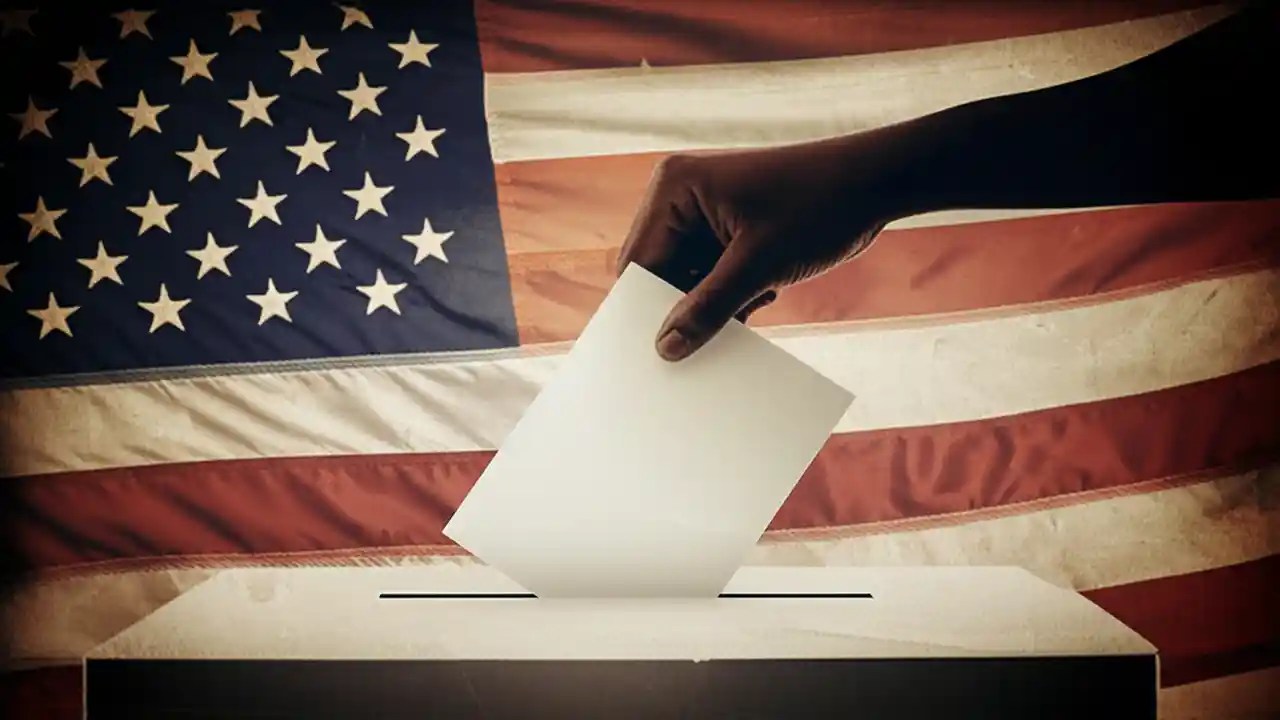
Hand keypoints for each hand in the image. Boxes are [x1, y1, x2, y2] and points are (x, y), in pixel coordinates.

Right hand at [616, 126, 921, 360]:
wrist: (877, 183)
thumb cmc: (820, 205)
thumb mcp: (759, 264)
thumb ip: (709, 308)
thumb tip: (666, 349)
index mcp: (674, 188)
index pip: (640, 262)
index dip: (643, 310)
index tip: (651, 357)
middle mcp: (681, 197)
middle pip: (660, 273)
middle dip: (683, 309)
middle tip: (700, 346)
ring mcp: (706, 215)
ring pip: (689, 280)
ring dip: (714, 305)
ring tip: (752, 302)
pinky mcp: (731, 232)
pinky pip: (714, 277)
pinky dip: (733, 297)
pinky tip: (765, 293)